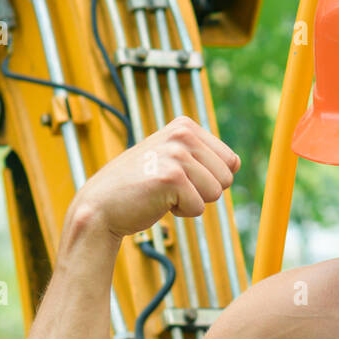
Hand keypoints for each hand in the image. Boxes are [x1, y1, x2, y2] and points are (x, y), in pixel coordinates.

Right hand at [69, 117, 240, 242]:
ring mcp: (176, 154)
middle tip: (170, 188)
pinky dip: (180, 213)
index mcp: (185, 125)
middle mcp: (182, 134)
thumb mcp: (171, 158)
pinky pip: (199, 208)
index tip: (178, 177)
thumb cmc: (138, 186)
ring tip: (162, 193)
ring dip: (191, 202)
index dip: (208, 179)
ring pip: (215, 194)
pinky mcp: (171, 178)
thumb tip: (236, 164)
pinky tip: (156, 202)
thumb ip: (202, 155)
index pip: (230, 161)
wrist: (101, 205)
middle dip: (202, 191)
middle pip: (226, 178)